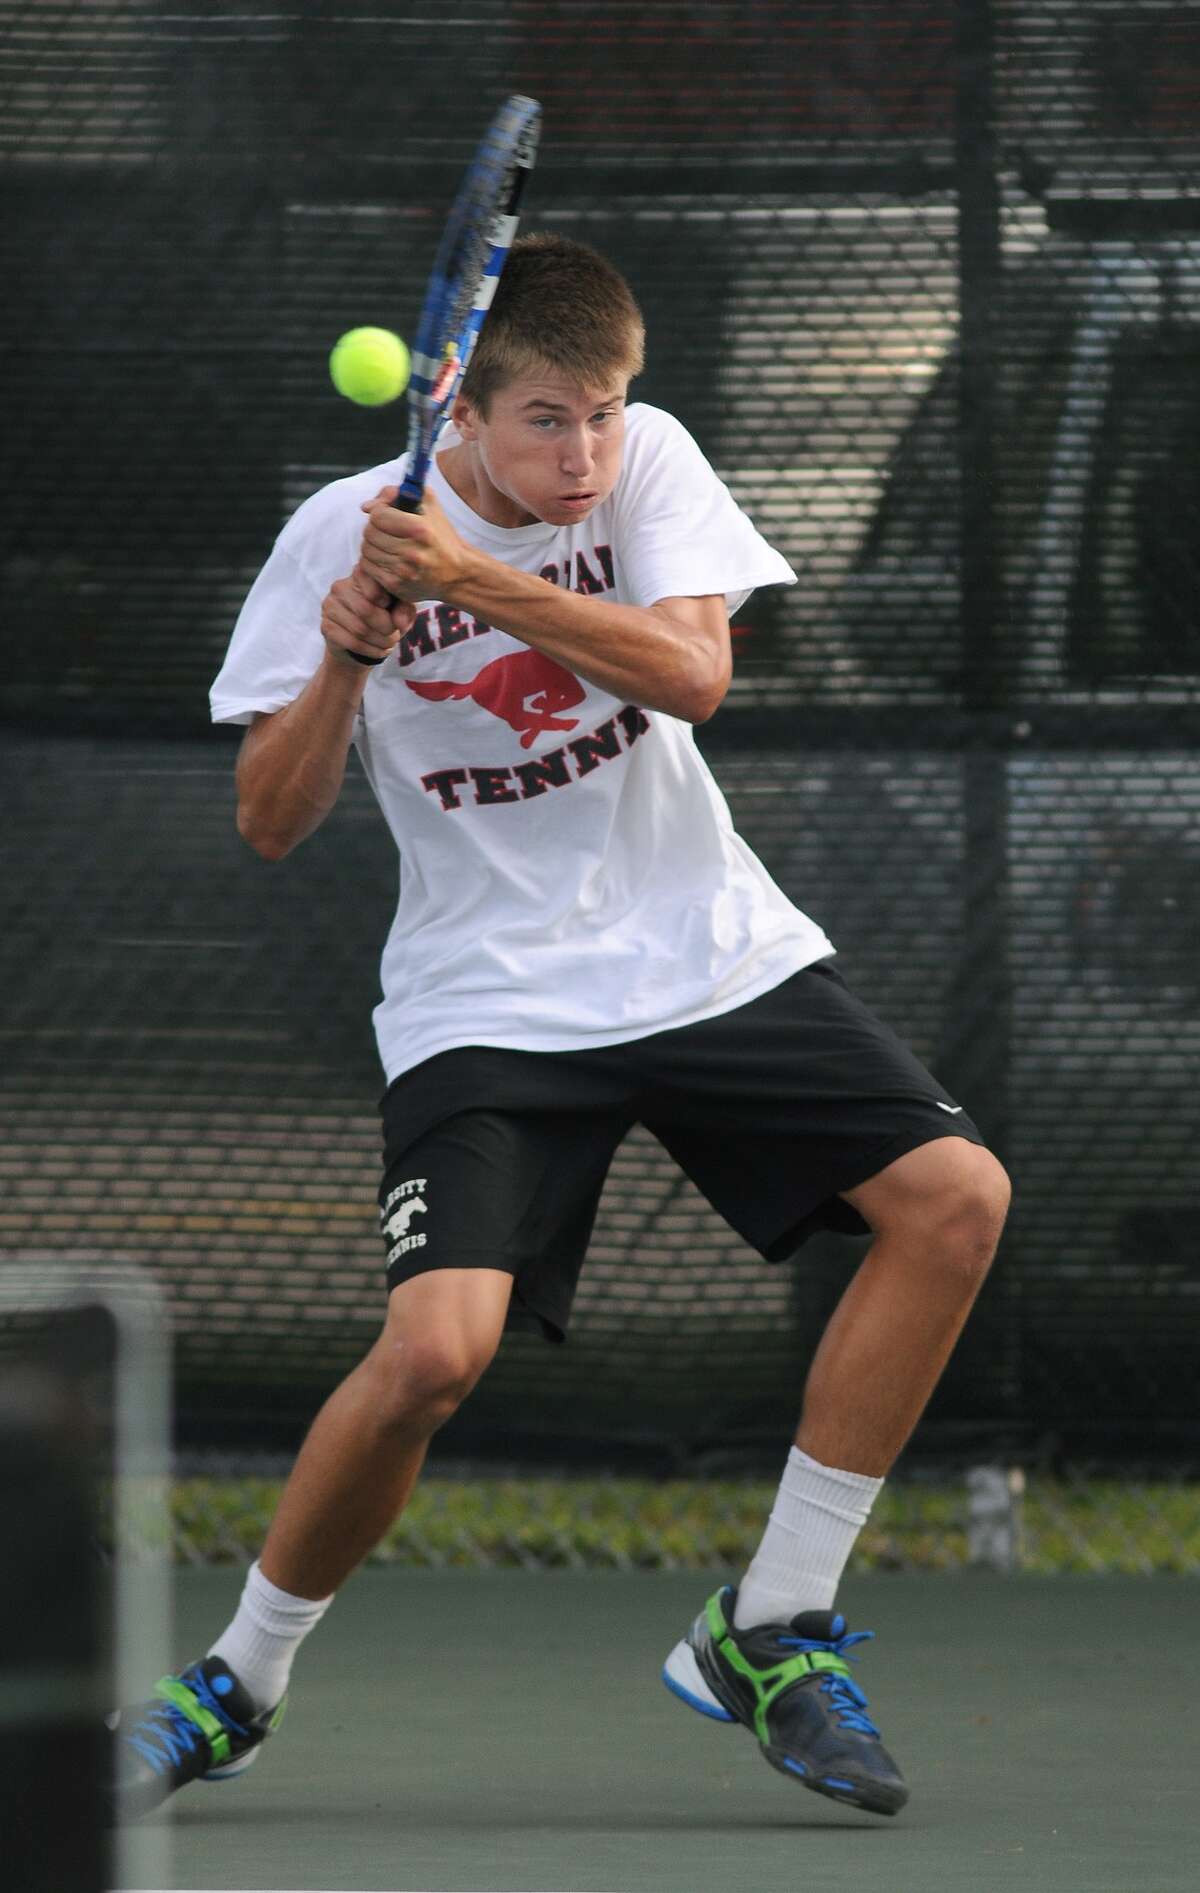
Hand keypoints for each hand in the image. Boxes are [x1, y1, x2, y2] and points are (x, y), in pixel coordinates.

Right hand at [320, 569, 415, 667]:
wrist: (361, 646)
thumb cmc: (384, 620)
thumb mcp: (401, 611)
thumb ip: (404, 609)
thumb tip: (398, 622)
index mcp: (360, 574)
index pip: (374, 583)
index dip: (389, 601)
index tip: (393, 610)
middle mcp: (340, 586)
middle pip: (366, 610)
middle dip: (387, 628)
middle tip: (396, 635)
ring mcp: (330, 606)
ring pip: (360, 629)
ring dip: (381, 642)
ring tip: (389, 643)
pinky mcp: (326, 627)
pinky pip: (352, 642)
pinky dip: (372, 651)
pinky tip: (379, 651)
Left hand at [357, 487, 471, 601]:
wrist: (458, 573)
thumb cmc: (441, 536)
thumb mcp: (428, 504)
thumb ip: (397, 492)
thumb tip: (367, 507)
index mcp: (420, 530)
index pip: (378, 516)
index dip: (379, 511)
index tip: (386, 514)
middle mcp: (412, 552)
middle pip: (370, 533)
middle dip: (375, 528)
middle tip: (386, 530)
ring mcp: (403, 572)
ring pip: (366, 550)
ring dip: (373, 544)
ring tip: (388, 544)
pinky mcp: (396, 586)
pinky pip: (367, 567)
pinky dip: (373, 560)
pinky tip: (387, 558)